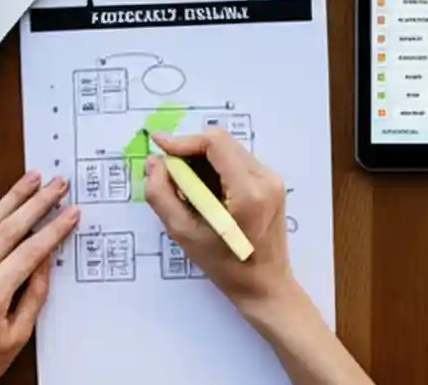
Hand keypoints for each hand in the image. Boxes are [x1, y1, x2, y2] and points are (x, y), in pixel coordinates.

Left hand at [0, 172, 79, 384]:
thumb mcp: (16, 337)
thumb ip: (33, 296)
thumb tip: (45, 260)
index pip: (30, 252)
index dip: (54, 229)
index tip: (71, 212)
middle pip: (9, 230)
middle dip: (37, 203)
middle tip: (57, 183)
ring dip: (10, 198)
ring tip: (30, 178)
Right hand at [144, 128, 294, 314]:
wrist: (266, 286)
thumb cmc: (226, 267)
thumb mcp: (184, 234)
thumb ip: (161, 195)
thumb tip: (154, 162)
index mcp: (248, 192)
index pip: (215, 143)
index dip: (183, 141)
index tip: (159, 147)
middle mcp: (265, 178)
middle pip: (221, 143)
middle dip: (190, 151)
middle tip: (170, 173)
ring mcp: (272, 180)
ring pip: (228, 150)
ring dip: (202, 161)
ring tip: (187, 189)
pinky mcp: (272, 184)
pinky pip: (237, 162)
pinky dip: (216, 169)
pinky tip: (206, 194)